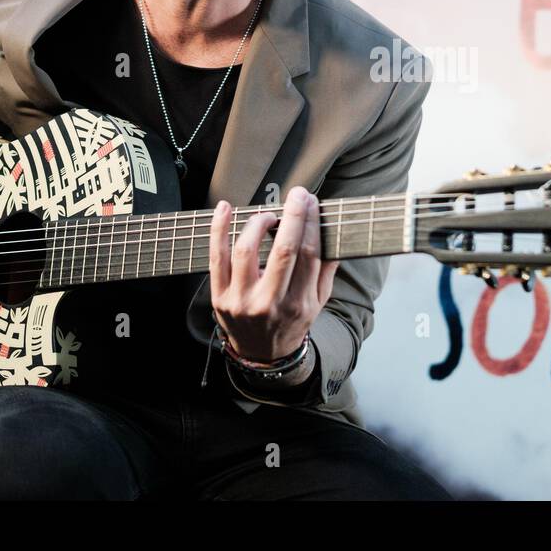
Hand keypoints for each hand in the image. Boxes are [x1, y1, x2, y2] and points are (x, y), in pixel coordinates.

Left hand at [208, 186, 338, 362]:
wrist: (261, 356)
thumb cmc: (292, 323)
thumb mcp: (317, 303)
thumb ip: (326, 271)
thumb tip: (334, 235)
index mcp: (299, 303)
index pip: (309, 254)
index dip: (311, 223)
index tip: (312, 202)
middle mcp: (271, 302)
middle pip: (283, 250)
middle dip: (293, 216)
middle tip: (298, 195)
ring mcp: (242, 300)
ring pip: (247, 250)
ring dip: (259, 223)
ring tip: (268, 215)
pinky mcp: (220, 296)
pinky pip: (216, 257)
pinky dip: (219, 229)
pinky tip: (224, 209)